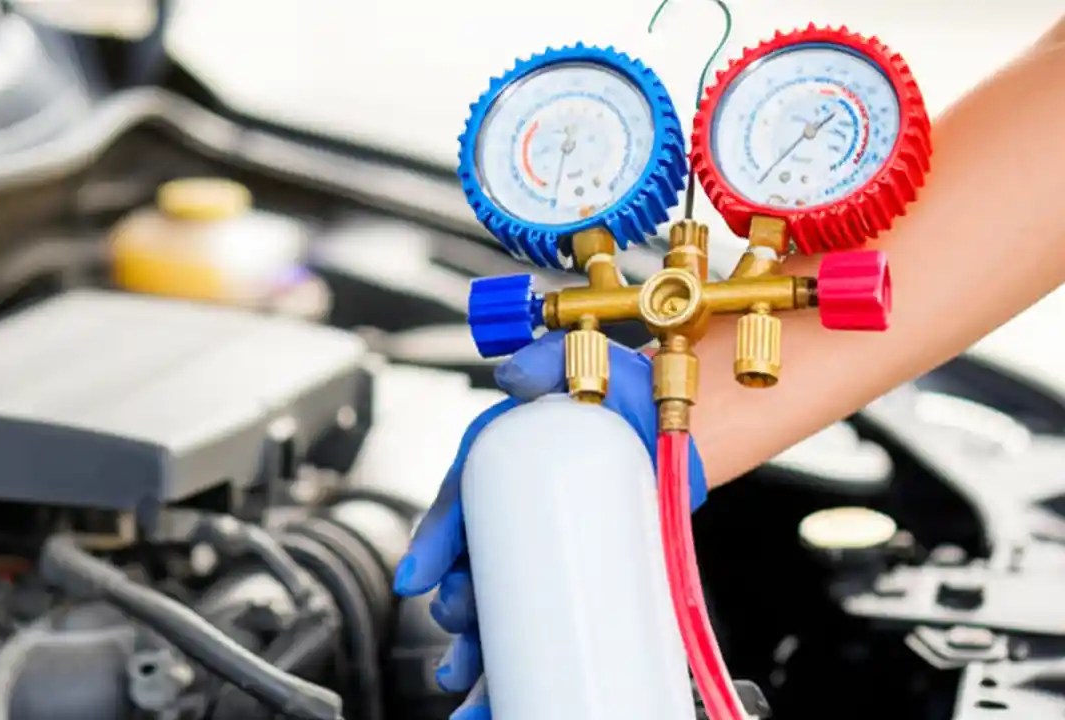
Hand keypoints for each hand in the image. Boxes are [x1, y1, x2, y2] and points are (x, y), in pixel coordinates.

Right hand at [392, 331, 708, 719]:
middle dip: (455, 603)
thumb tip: (512, 380)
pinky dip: (519, 669)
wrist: (678, 418)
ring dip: (475, 649)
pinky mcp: (582, 576)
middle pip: (471, 566)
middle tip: (459, 618)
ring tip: (465, 676)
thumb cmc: (620, 388)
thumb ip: (545, 359)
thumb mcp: (580, 360)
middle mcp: (514, 512)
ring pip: (499, 609)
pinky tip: (500, 698)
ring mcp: (548, 549)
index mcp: (499, 465)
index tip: (418, 576)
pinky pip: (546, 629)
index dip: (434, 543)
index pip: (456, 506)